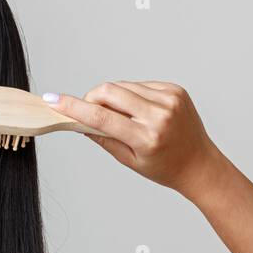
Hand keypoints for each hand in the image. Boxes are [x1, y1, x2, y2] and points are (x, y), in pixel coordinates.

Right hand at [44, 81, 221, 194]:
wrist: (199, 164)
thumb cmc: (164, 167)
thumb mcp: (130, 160)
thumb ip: (103, 138)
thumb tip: (78, 120)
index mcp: (147, 138)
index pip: (101, 117)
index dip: (74, 107)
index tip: (54, 100)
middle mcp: (159, 115)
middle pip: (109, 92)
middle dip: (92, 98)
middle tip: (89, 110)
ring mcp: (169, 99)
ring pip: (123, 86)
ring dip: (113, 97)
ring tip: (122, 117)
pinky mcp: (174, 89)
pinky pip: (140, 85)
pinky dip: (132, 95)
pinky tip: (139, 111)